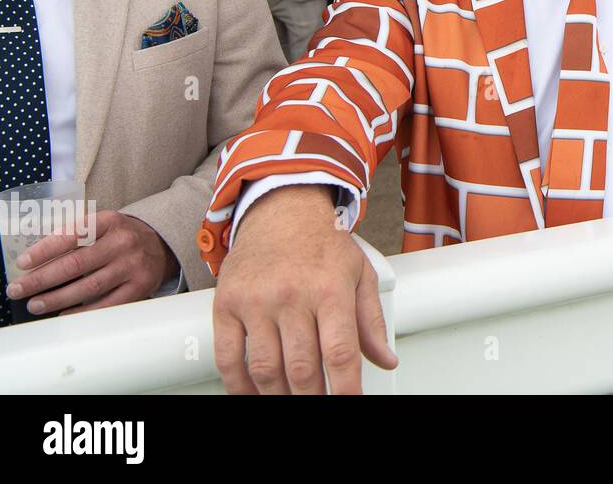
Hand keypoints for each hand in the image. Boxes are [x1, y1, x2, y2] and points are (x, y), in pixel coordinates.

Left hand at [6, 210, 177, 315]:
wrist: (162, 244)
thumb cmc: (121, 236)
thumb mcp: (103, 225)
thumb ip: (76, 236)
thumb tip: (37, 260)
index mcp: (110, 221)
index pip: (72, 235)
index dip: (44, 250)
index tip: (23, 263)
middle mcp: (123, 242)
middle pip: (76, 263)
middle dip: (42, 279)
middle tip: (19, 289)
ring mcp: (133, 265)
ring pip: (89, 286)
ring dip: (57, 298)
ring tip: (35, 304)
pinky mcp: (140, 286)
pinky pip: (106, 304)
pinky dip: (82, 311)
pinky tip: (64, 313)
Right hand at [213, 185, 396, 393]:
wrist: (282, 208)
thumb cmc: (323, 242)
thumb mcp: (360, 274)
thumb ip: (371, 321)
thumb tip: (386, 359)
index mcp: (330, 289)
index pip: (339, 352)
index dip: (345, 388)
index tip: (349, 402)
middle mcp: (292, 295)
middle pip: (302, 368)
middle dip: (313, 398)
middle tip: (320, 404)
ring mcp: (256, 301)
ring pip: (266, 369)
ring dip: (279, 396)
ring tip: (292, 399)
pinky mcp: (227, 304)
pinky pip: (228, 358)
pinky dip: (239, 386)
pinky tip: (254, 394)